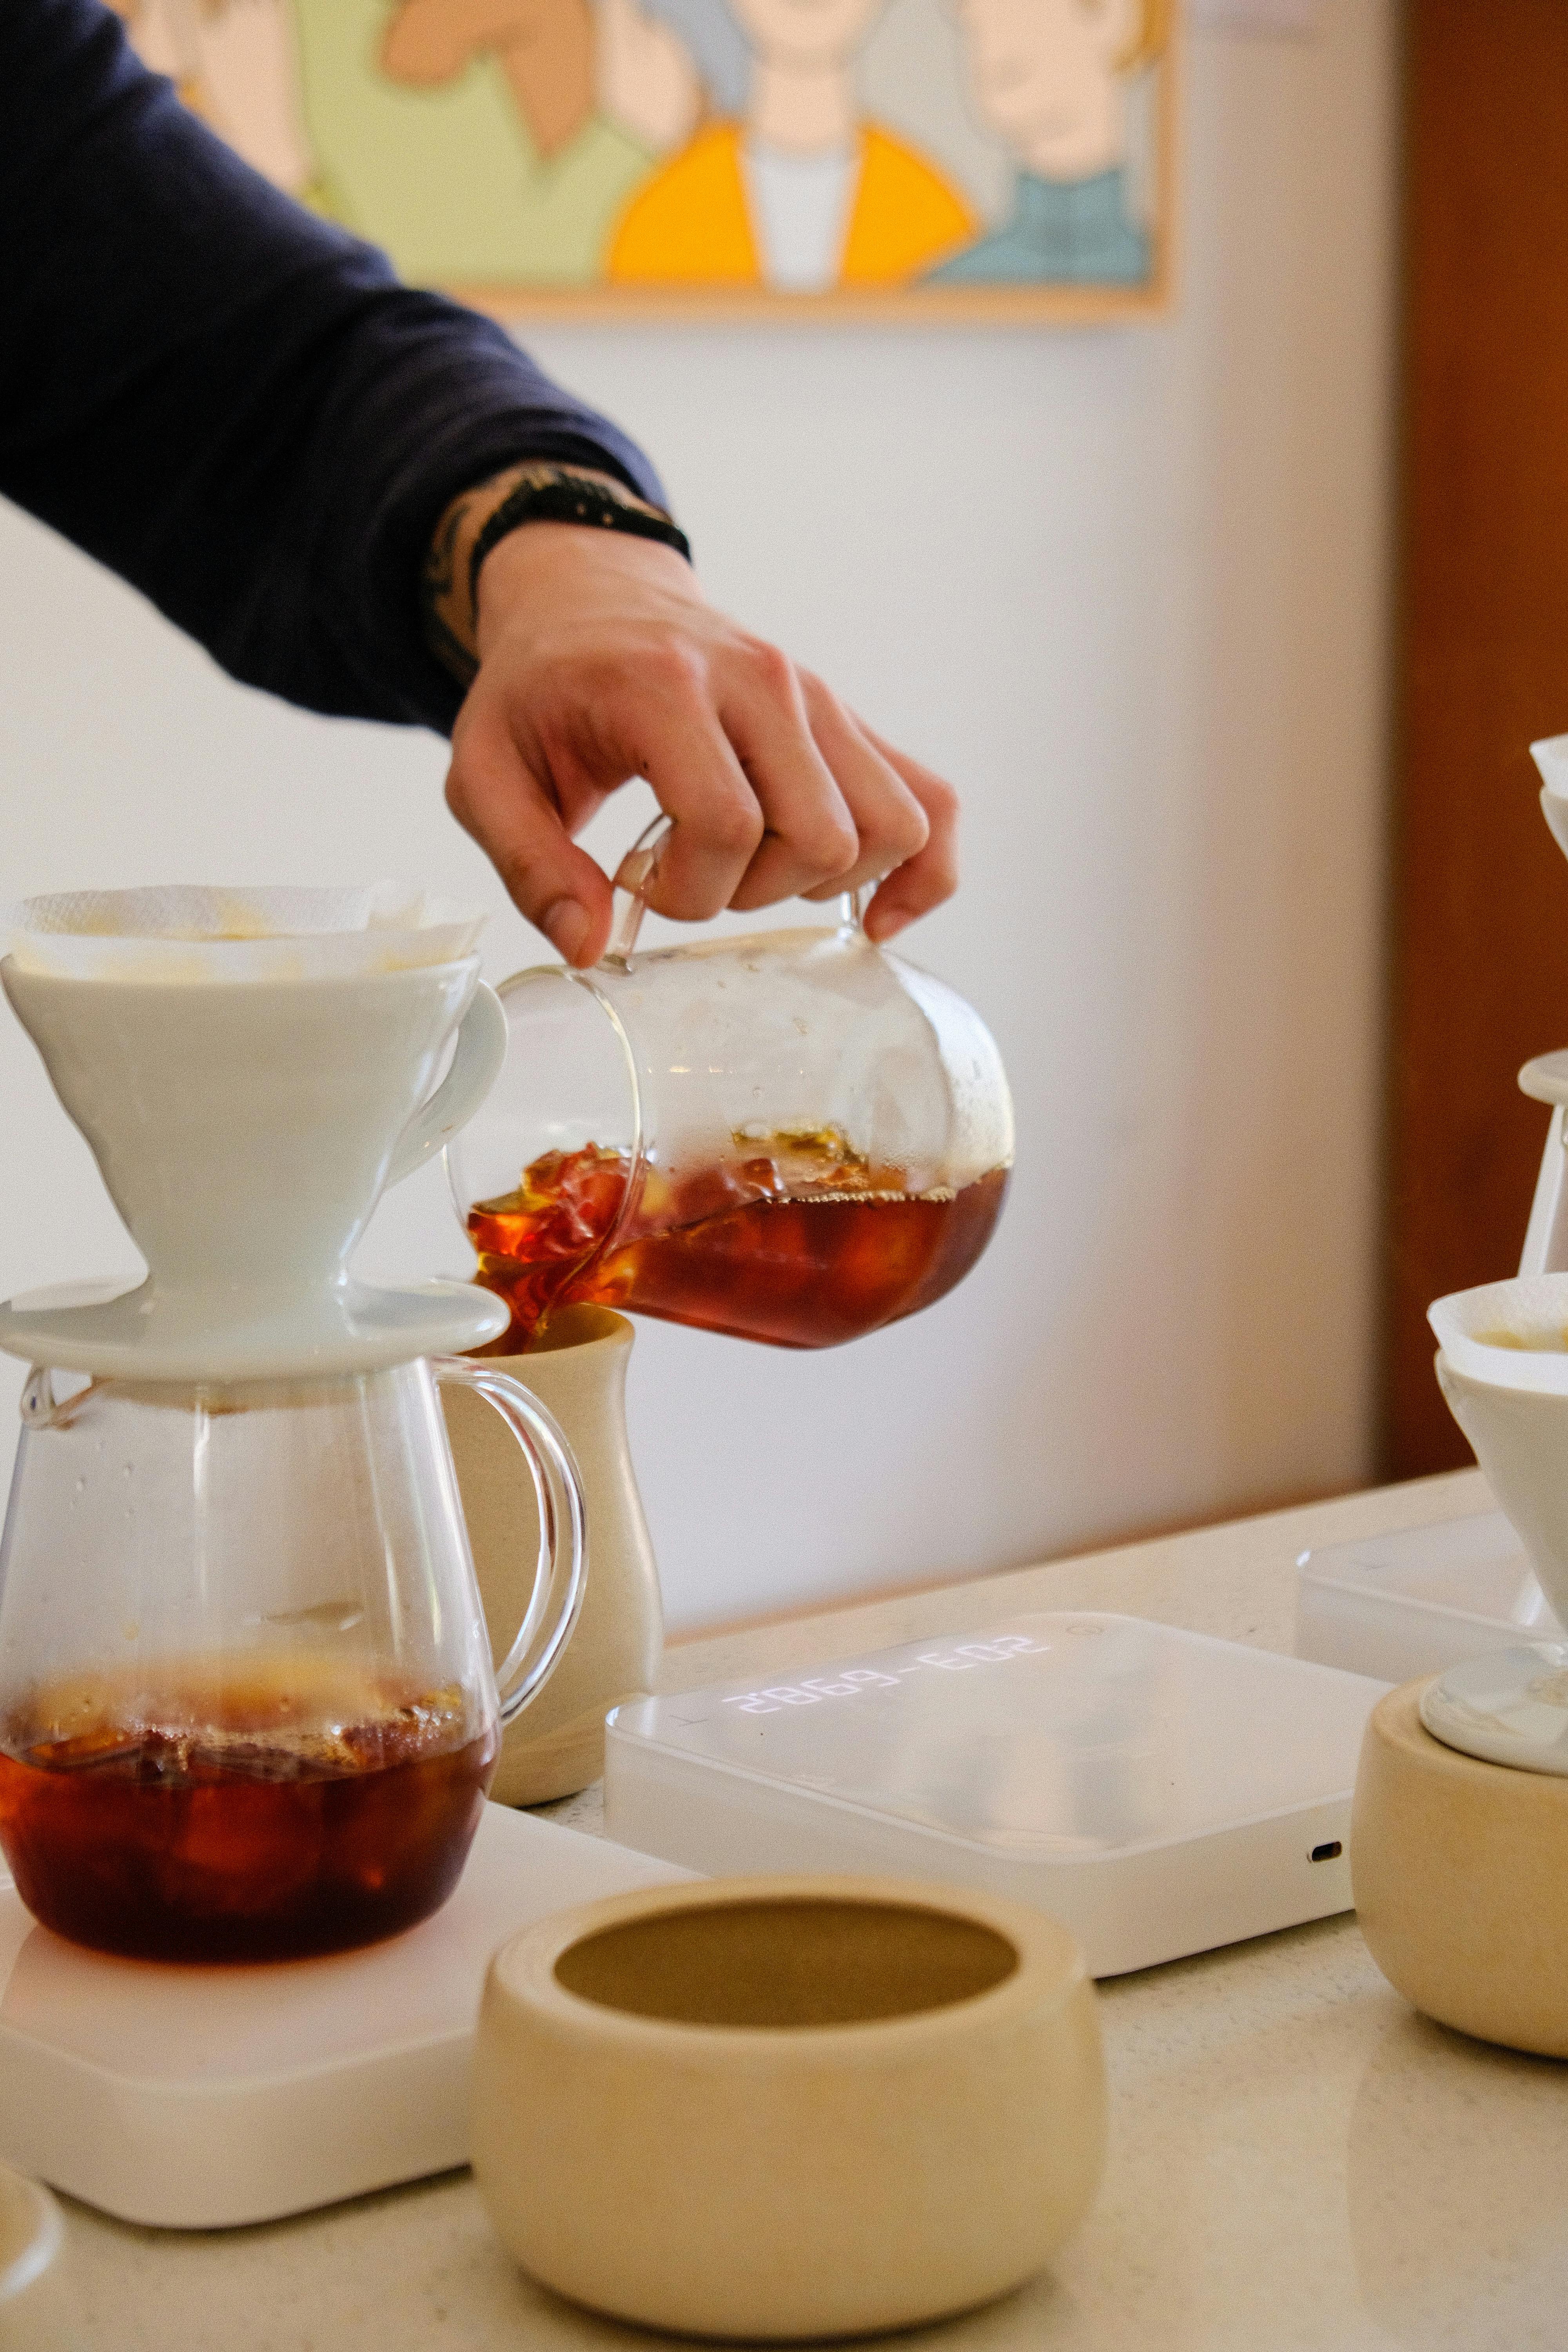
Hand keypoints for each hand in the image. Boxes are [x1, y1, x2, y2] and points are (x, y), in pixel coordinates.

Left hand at [434, 503, 958, 968]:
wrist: (592, 597)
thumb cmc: (540, 688)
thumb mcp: (486, 770)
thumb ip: (527, 863)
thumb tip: (589, 945)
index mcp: (669, 687)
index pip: (727, 825)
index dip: (686, 890)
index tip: (637, 879)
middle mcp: (765, 683)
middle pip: (820, 835)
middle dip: (754, 892)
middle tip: (692, 872)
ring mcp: (819, 699)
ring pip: (889, 826)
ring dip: (824, 883)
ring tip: (753, 869)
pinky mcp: (848, 721)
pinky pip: (932, 802)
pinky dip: (920, 869)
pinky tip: (869, 911)